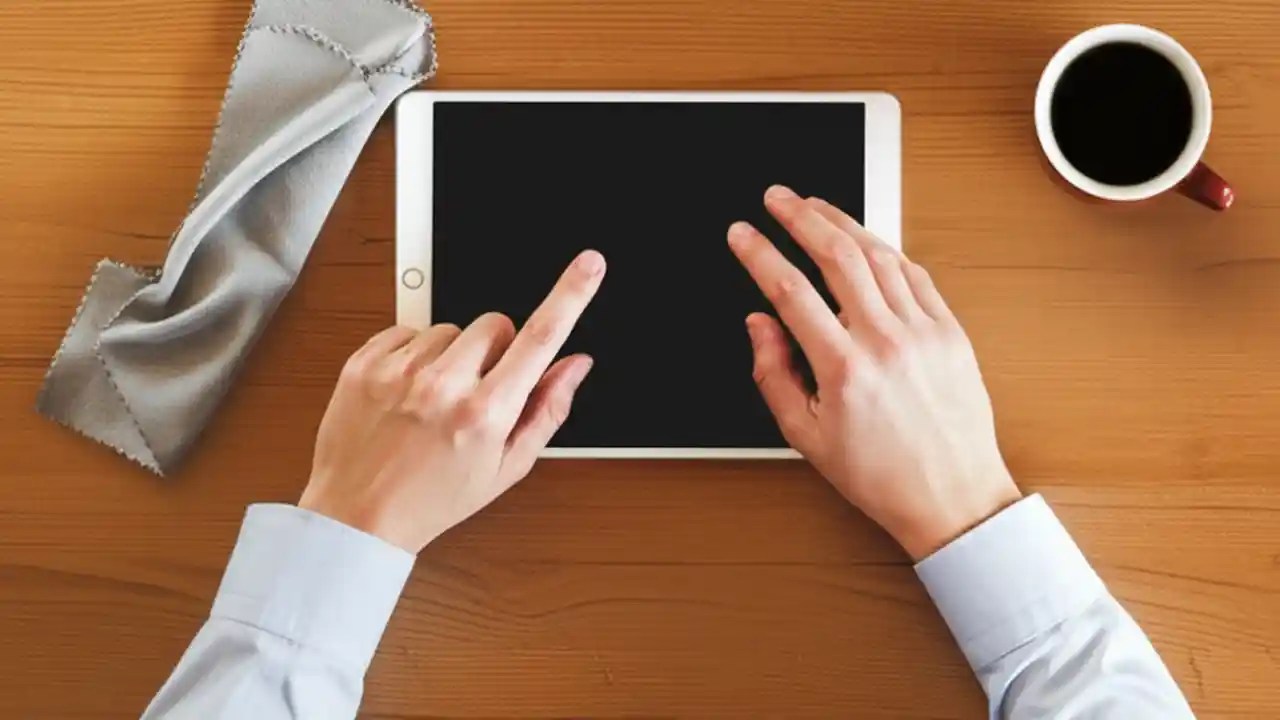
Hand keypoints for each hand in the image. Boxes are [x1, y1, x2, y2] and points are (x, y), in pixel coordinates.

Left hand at [299, 251, 605, 552]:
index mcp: (485, 414)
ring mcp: (399, 372)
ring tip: (434, 401)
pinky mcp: (364, 363)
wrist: (358, 515)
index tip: (589, 265)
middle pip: (494, 324)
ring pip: (450, 328)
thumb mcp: (506, 467)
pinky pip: (407, 331)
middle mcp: (442, 387)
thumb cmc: (434, 498)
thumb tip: (575, 364)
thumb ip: (547, 410)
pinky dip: (412, 355)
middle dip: (496, 349)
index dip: (571, 295)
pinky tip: (407, 392)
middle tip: (479, 391)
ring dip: (450, 355)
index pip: (540, 339)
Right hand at [729, 186, 1020, 560]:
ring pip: (878, 255)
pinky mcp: (950, 332)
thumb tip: (760, 324)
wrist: (952, 496)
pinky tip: (866, 239)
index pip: (790, 290)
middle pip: (836, 255)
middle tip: (777, 197)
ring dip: (843, 222)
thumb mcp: (805, 436)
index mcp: (844, 369)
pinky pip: (914, 274)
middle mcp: (885, 342)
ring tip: (816, 206)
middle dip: (799, 216)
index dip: (759, 254)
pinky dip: (886, 249)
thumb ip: (773, 374)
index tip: (742, 234)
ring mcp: (923, 332)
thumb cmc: (881, 474)